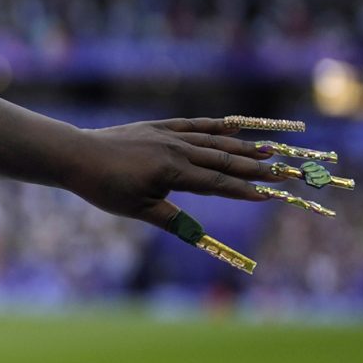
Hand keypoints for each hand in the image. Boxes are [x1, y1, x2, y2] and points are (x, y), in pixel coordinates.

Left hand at [59, 116, 348, 271]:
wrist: (78, 154)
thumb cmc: (105, 187)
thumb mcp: (137, 209)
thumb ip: (171, 219)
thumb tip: (198, 237)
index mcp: (173, 172)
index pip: (216, 183)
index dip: (243, 190)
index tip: (268, 196)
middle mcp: (177, 149)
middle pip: (223, 161)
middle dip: (255, 168)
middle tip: (284, 173)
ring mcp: (170, 135)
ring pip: (214, 141)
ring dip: (243, 147)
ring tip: (270, 150)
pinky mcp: (161, 126)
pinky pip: (195, 124)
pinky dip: (217, 126)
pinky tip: (235, 127)